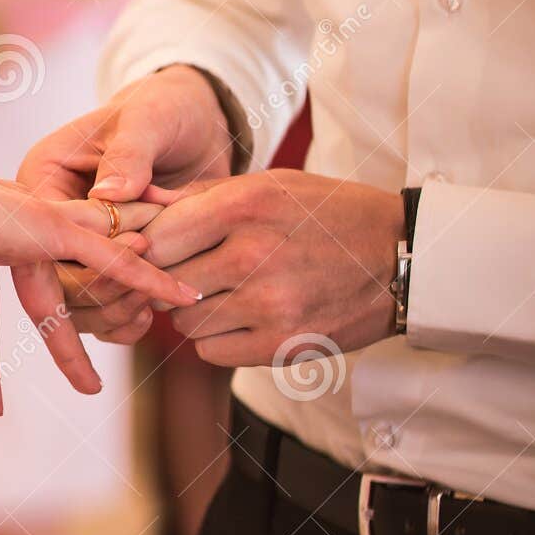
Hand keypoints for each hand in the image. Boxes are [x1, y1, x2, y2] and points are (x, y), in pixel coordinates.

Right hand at [0, 140, 200, 413]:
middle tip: (87, 389)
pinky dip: (146, 273)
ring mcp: (31, 226)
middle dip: (68, 344)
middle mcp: (7, 231)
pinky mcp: (47, 226)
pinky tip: (179, 292)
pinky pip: (111, 255)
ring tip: (160, 329)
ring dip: (125, 302)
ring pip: (90, 274)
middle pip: (50, 297)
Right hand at [16, 64, 234, 344]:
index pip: (44, 234)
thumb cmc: (163, 110)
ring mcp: (67, 248)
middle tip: (148, 294)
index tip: (144, 243)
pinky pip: (95, 312)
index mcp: (41, 176)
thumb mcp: (148, 120)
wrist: (192, 125)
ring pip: (71, 305)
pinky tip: (151, 312)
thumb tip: (109, 193)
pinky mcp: (94, 267)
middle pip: (50, 280)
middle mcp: (44, 219)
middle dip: (101, 293)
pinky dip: (121, 320)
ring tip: (156, 302)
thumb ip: (130, 152)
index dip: (91, 250)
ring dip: (113, 311)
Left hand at [140, 170, 403, 364]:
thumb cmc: (325, 213)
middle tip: (187, 272)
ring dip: (193, 310)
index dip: (147, 246)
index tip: (156, 250)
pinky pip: (211, 351)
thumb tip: (134, 206)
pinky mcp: (281, 345)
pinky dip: (217, 339)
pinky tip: (241, 318)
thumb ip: (200, 196)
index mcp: (245, 205)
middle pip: (164, 281)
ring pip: (184, 321)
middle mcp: (252, 254)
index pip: (156, 237)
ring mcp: (268, 304)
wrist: (400, 257)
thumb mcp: (269, 184)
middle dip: (167, 279)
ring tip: (223, 292)